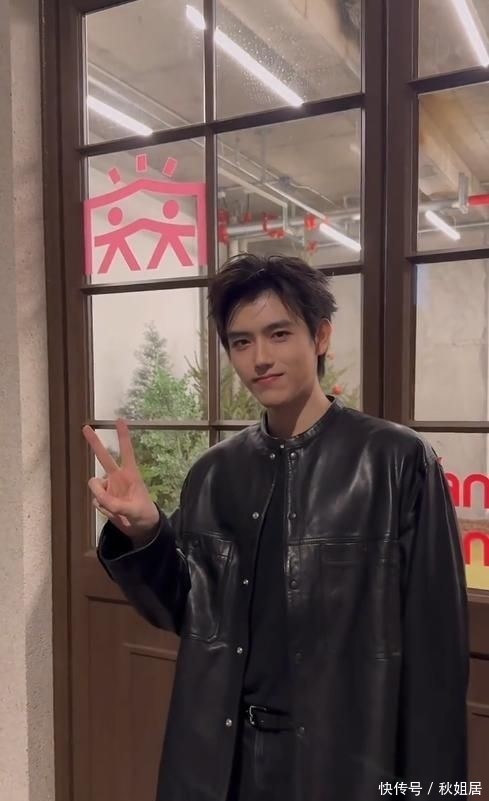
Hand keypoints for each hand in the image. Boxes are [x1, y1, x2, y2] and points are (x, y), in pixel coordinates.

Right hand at [83, 419, 159, 538]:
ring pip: (95, 485)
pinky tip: (113, 512)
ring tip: (116, 507)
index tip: (119, 420)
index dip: (123, 436)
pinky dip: (102, 507)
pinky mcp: (103, 498)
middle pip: (103, 457)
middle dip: (94, 442)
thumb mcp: (133, 510)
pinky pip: (95, 500)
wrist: (141, 529)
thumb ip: (114, 503)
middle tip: (85, 427)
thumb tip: (95, 494)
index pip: (126, 451)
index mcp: (131, 474)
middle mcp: (117, 477)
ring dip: (101, 495)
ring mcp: (109, 487)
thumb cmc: (144, 515)